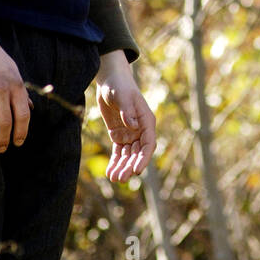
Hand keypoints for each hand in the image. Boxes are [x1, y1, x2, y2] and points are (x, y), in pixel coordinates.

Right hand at [0, 35, 32, 151]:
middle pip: (5, 123)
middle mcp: (1, 89)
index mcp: (16, 85)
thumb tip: (30, 109)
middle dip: (4, 140)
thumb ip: (21, 91)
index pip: (23, 115)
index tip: (18, 143)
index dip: (21, 132)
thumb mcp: (13, 71)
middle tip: (1, 149)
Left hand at [96, 50, 156, 181]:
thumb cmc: (120, 86)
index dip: (143, 158)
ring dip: (122, 167)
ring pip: (128, 155)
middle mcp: (140, 130)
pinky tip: (110, 172)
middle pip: (137, 153)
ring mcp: (130, 133)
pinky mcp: (118, 134)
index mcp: (146, 121)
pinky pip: (118, 152)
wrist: (110, 81)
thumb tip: (132, 125)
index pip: (148, 144)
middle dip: (130, 166)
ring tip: (114, 178)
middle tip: (121, 178)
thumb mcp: (123, 96)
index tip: (137, 170)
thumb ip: (128, 111)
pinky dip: (115, 162)